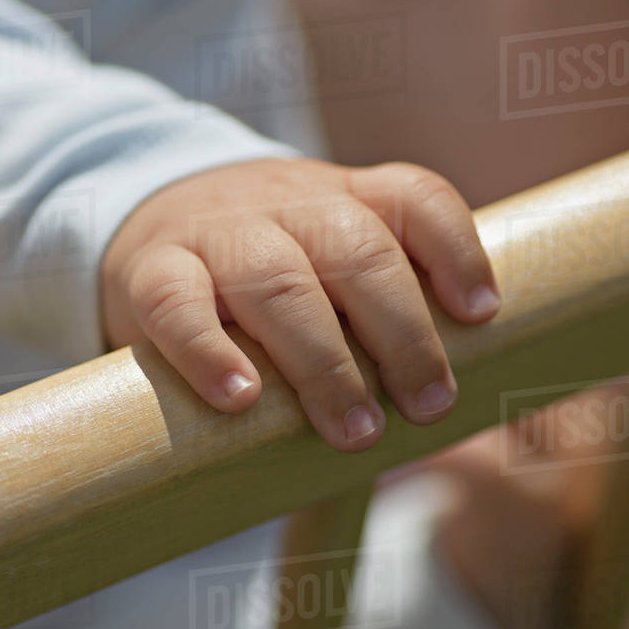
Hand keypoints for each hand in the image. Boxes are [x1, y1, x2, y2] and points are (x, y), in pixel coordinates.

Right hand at [101, 158, 499, 451]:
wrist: (148, 219)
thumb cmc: (266, 272)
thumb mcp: (327, 260)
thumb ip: (376, 310)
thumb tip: (437, 412)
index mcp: (345, 198)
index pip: (412, 198)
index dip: (455, 250)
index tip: (480, 314)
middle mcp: (288, 205)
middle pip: (357, 250)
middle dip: (404, 334)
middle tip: (428, 405)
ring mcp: (218, 232)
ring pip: (279, 281)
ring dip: (325, 363)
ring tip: (355, 430)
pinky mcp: (151, 268)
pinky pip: (177, 302)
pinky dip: (209, 351)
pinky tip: (241, 400)